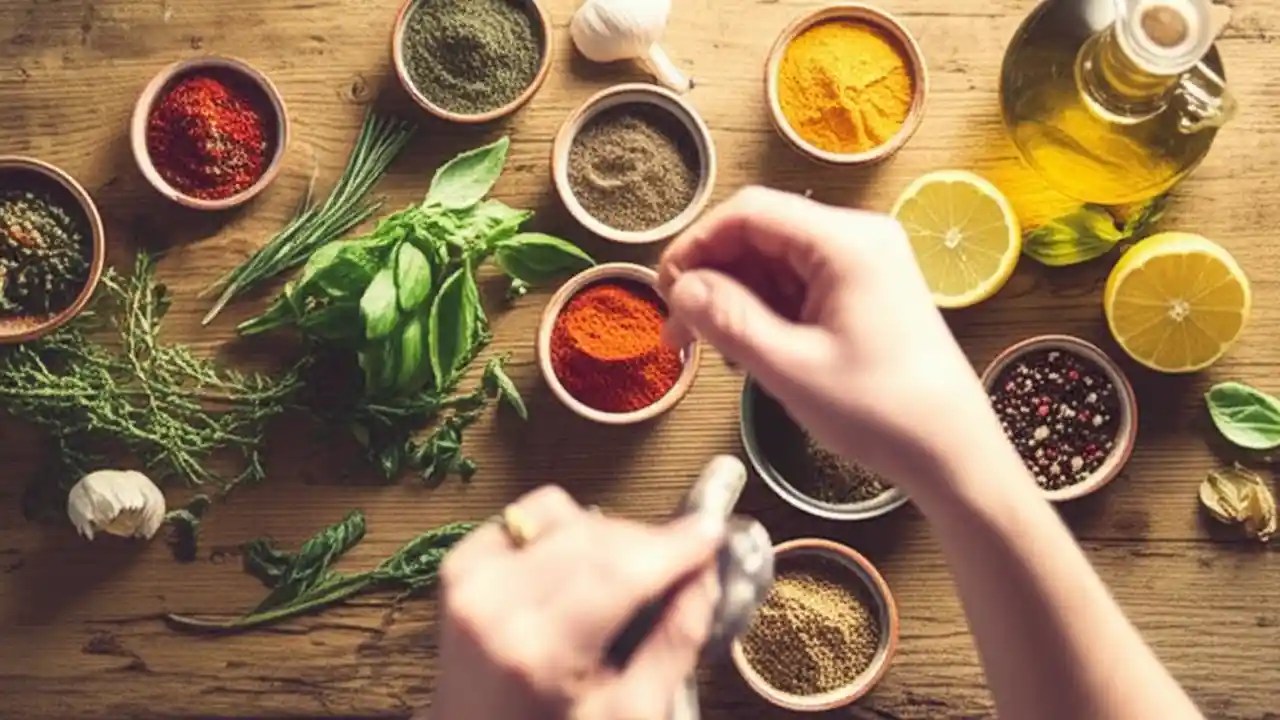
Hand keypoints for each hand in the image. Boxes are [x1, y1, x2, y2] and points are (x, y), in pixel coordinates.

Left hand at [430, 486, 722, 719]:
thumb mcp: (630, 713)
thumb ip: (674, 643)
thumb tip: (705, 576)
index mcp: (539, 651)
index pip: (620, 571)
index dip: (673, 545)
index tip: (712, 531)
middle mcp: (496, 605)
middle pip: (596, 537)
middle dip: (648, 543)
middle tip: (677, 566)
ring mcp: (472, 580)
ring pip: (565, 516)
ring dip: (606, 536)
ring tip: (621, 579)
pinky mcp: (460, 566)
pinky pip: (528, 516)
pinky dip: (561, 530)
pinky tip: (573, 569)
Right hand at [658, 187, 999, 497]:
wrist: (952, 451)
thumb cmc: (883, 412)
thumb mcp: (790, 368)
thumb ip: (728, 320)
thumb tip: (680, 288)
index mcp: (847, 243)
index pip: (750, 212)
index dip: (697, 245)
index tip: (665, 289)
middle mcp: (859, 239)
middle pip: (761, 234)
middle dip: (712, 278)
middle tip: (678, 332)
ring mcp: (865, 264)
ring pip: (776, 262)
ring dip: (735, 298)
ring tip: (709, 349)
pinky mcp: (865, 291)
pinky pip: (799, 284)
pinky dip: (765, 310)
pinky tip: (748, 348)